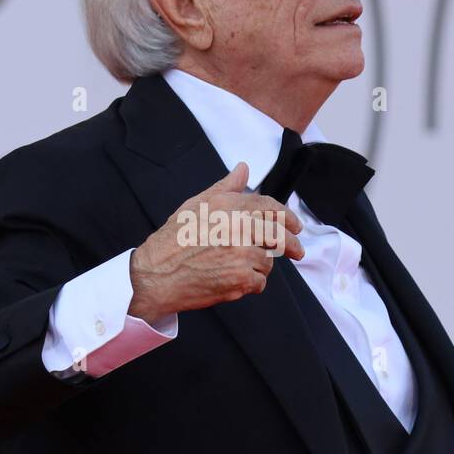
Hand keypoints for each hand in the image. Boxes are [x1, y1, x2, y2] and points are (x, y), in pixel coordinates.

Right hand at [127, 162, 304, 324]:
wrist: (156, 274)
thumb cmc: (173, 240)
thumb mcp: (197, 205)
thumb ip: (225, 187)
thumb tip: (243, 168)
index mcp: (229, 206)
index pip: (270, 207)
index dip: (287, 217)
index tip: (295, 226)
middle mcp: (238, 227)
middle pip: (279, 235)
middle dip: (292, 244)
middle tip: (298, 251)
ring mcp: (242, 254)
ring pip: (269, 261)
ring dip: (260, 266)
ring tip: (238, 267)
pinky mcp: (241, 278)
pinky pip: (260, 282)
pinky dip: (251, 284)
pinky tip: (233, 280)